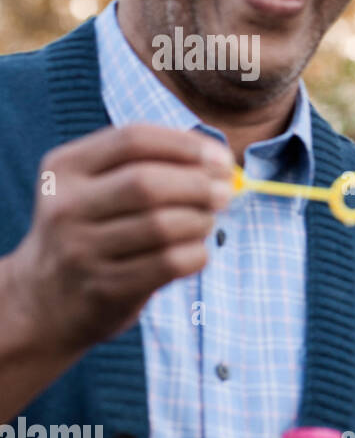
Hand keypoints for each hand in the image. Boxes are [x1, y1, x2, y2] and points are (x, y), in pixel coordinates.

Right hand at [6, 124, 232, 356]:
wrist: (46, 298)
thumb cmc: (94, 229)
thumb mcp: (99, 186)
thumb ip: (151, 164)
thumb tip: (219, 160)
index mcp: (65, 168)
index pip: (133, 139)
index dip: (187, 145)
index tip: (221, 159)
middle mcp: (66, 206)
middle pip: (147, 183)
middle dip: (199, 185)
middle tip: (225, 193)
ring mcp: (81, 250)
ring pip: (162, 225)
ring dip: (200, 221)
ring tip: (206, 222)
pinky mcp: (104, 288)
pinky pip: (169, 264)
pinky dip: (197, 254)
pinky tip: (197, 251)